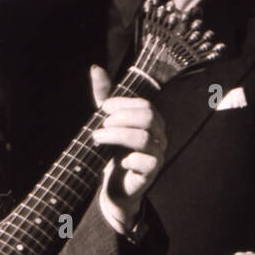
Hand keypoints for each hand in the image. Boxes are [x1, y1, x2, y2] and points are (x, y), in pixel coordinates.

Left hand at [89, 65, 166, 228]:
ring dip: (116, 135)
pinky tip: (116, 161)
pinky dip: (125, 158)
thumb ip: (104, 96)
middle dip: (120, 118)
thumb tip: (95, 68)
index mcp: (152, 121)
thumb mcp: (106, 121)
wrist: (114, 186)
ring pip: (142, 137)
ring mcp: (158, 154)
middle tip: (101, 125)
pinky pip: (143, 160)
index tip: (103, 108)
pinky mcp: (152, 172)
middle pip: (147, 117)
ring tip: (97, 139)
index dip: (122, 103)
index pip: (144, 104)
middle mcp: (159, 135)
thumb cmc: (112, 151)